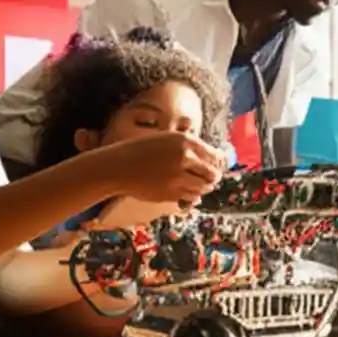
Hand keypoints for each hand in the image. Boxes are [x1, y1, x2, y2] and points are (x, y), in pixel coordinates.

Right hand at [90, 133, 224, 205]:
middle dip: (213, 177)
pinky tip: (189, 192)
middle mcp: (184, 158)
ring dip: (204, 187)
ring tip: (201, 185)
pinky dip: (194, 196)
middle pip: (212, 173)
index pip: (214, 155)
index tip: (217, 165)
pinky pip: (191, 197)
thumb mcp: (166, 139)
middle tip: (212, 178)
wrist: (119, 167)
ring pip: (204, 187)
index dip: (218, 162)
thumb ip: (188, 147)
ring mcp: (178, 177)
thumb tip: (214, 157)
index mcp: (185, 141)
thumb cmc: (141, 151)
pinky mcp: (171, 193)